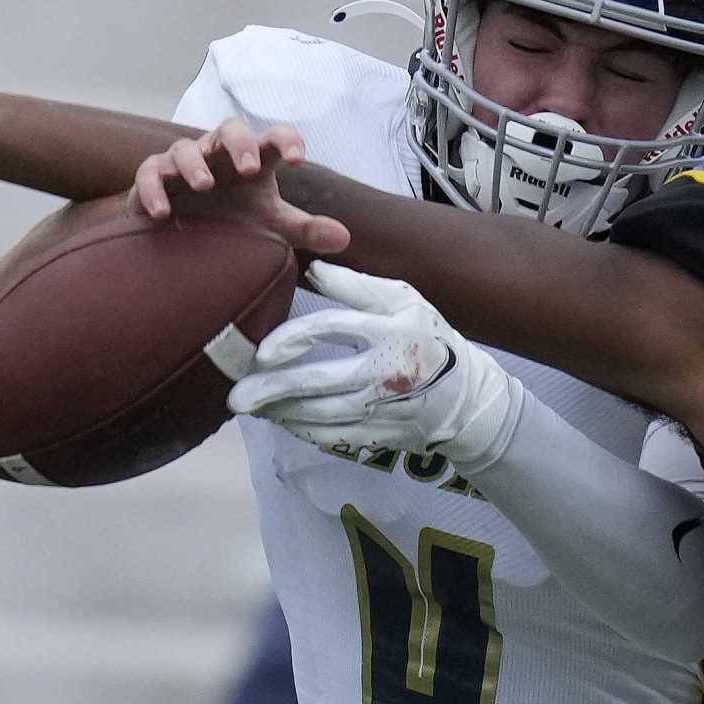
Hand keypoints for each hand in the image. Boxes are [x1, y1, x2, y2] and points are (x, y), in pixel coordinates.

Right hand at [130, 117, 348, 254]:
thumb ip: (306, 229)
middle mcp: (219, 154)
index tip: (298, 159)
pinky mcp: (154, 178)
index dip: (287, 140)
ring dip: (194, 164)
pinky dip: (153, 189)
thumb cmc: (234, 220)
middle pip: (230, 128)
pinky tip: (162, 213)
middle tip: (250, 168)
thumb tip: (344, 237)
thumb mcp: (272, 226)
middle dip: (240, 143)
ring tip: (205, 186)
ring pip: (185, 148)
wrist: (187, 235)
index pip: (274, 138)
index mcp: (253, 160)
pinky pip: (149, 173)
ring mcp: (184, 163)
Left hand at [228, 262, 521, 467]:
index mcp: (390, 331)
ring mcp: (384, 410)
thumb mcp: (404, 301)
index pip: (330, 330)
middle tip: (235, 397)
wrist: (469, 397)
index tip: (263, 350)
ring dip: (280, 413)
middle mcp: (386, 373)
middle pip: (317, 383)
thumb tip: (313, 267)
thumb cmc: (428, 338)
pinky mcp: (382, 437)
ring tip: (250, 407)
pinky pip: (333, 437)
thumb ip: (357, 286)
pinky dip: (303, 431)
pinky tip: (283, 421)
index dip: (291, 339)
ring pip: (319, 416)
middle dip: (271, 391)